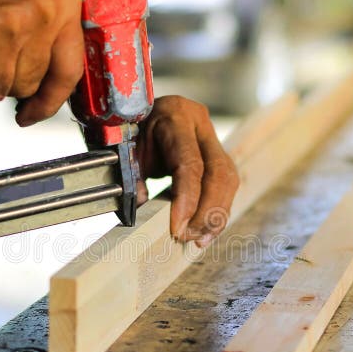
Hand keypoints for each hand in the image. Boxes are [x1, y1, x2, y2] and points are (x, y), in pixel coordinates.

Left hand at [136, 96, 239, 247]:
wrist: (137, 111)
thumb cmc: (128, 130)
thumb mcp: (124, 149)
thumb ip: (132, 178)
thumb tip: (141, 211)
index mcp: (175, 116)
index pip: (189, 164)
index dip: (187, 201)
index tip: (177, 229)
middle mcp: (199, 123)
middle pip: (218, 174)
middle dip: (206, 212)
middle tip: (188, 237)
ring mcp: (212, 136)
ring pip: (228, 181)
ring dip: (215, 215)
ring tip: (198, 239)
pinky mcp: (217, 152)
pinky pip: (227, 184)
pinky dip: (217, 210)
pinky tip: (206, 230)